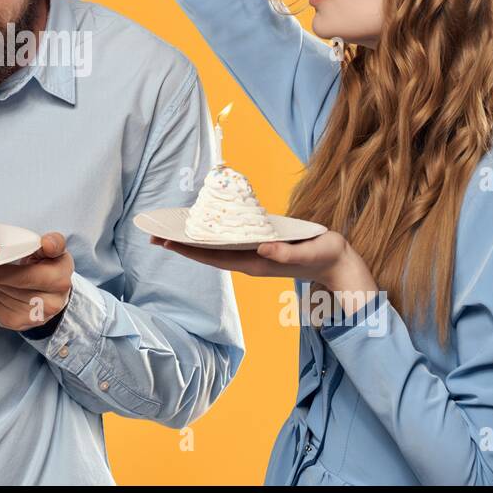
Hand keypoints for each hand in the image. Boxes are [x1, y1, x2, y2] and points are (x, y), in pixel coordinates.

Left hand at [0, 232, 72, 331]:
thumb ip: (54, 242)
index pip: (24, 277)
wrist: (55, 291)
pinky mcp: (20, 324)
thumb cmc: (52, 265)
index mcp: (59, 282)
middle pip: (8, 287)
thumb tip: (46, 243)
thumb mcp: (57, 250)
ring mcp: (35, 318)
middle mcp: (50, 304)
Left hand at [149, 230, 378, 313]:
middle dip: (181, 246)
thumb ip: (287, 254)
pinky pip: (228, 243)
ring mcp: (253, 256)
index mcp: (256, 263)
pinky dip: (210, 236)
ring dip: (192, 241)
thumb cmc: (325, 257)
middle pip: (208, 254)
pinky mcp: (260, 249)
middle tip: (153, 236)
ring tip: (168, 231)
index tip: (165, 243)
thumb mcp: (309, 253)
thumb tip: (263, 249)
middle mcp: (250, 261)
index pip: (214, 257)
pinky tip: (200, 228)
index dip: (189, 250)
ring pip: (215, 249)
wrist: (339, 265)